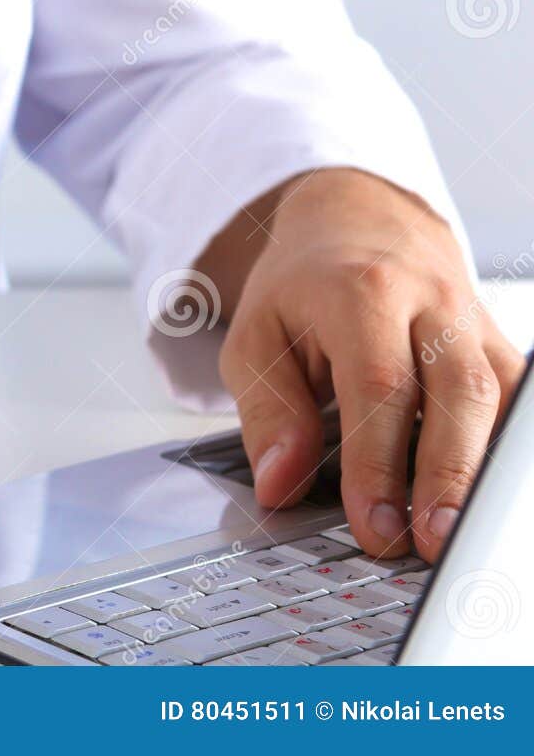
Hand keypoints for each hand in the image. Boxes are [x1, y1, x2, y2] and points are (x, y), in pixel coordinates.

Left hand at [212, 169, 523, 560]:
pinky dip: (500, 451)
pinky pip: (513, 400)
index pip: (378, 386)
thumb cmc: (302, 286)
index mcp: (360, 291)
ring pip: (499, 398)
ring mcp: (475, 320)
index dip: (379, 464)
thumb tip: (279, 485)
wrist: (359, 217)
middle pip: (456, 393)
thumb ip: (267, 413)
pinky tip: (481, 494)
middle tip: (430, 543)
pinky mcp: (499, 343)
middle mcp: (430, 301)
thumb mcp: (254, 338)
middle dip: (446, 477)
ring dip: (482, 471)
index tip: (374, 527)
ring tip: (460, 533)